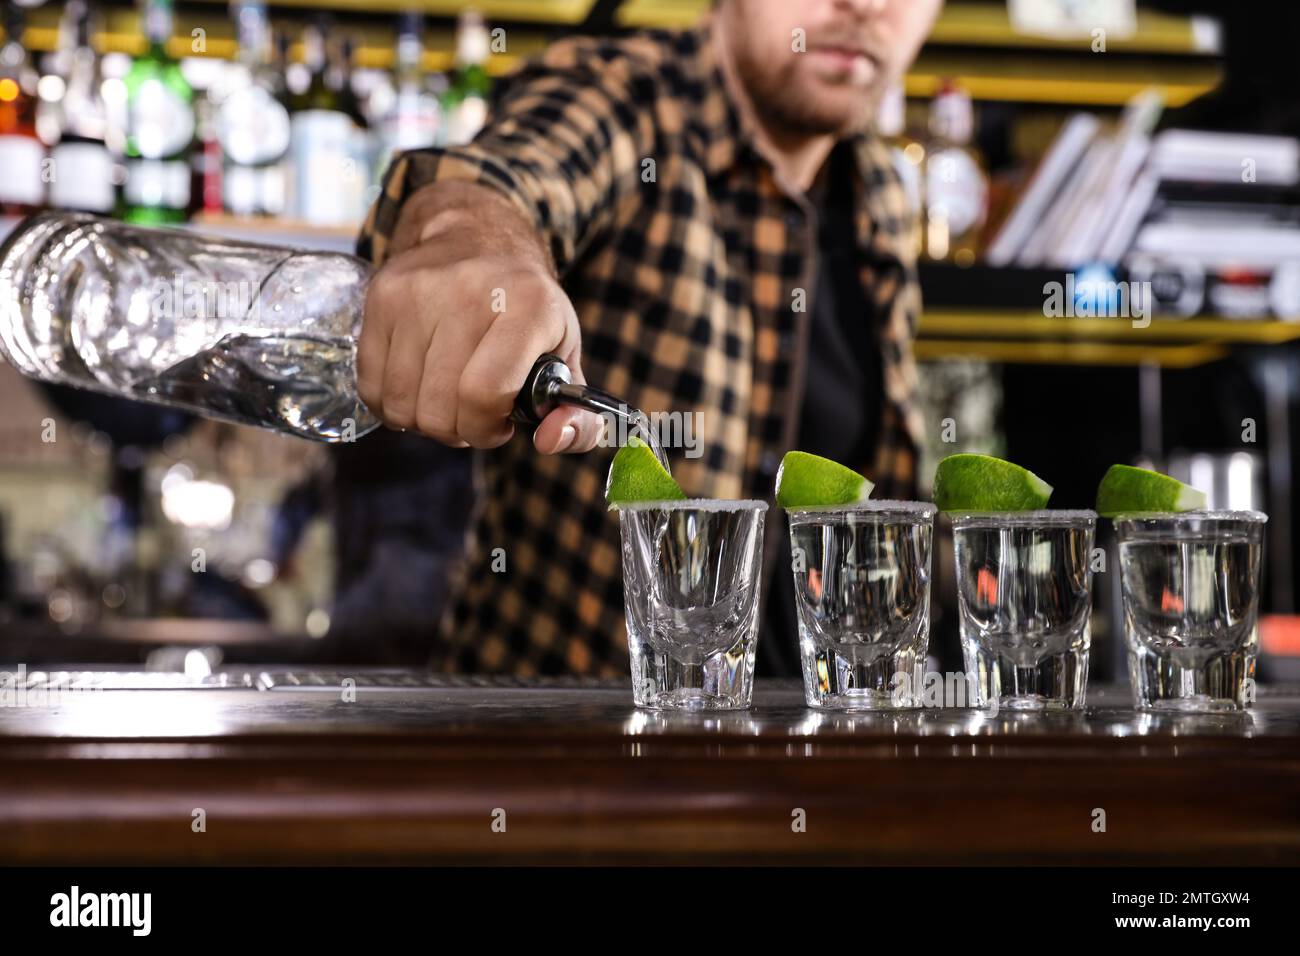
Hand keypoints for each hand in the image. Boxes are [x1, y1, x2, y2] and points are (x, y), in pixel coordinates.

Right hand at [358, 182, 604, 453]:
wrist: (477, 237)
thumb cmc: (526, 310)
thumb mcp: (566, 356)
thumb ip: (580, 417)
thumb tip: (551, 439)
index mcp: (529, 306)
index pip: (485, 392)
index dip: (486, 428)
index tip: (497, 424)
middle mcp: (470, 291)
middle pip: (440, 407)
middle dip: (456, 430)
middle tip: (471, 411)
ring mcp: (419, 290)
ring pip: (402, 403)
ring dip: (423, 418)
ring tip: (446, 395)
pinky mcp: (383, 295)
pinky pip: (371, 384)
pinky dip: (393, 402)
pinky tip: (418, 383)